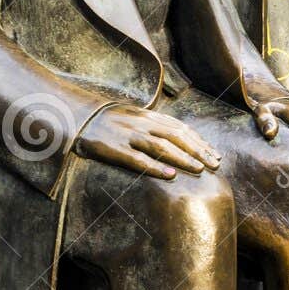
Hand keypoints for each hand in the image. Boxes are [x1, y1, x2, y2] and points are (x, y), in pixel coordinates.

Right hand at [75, 105, 221, 178]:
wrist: (73, 115)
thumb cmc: (104, 119)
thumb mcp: (130, 115)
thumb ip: (150, 123)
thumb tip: (175, 135)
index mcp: (146, 115)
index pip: (179, 127)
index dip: (199, 140)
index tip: (214, 153)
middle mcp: (140, 123)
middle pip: (175, 135)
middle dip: (197, 150)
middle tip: (214, 164)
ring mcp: (126, 135)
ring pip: (161, 146)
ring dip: (183, 157)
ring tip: (199, 169)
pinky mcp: (112, 148)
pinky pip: (136, 159)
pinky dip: (155, 166)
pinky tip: (170, 175)